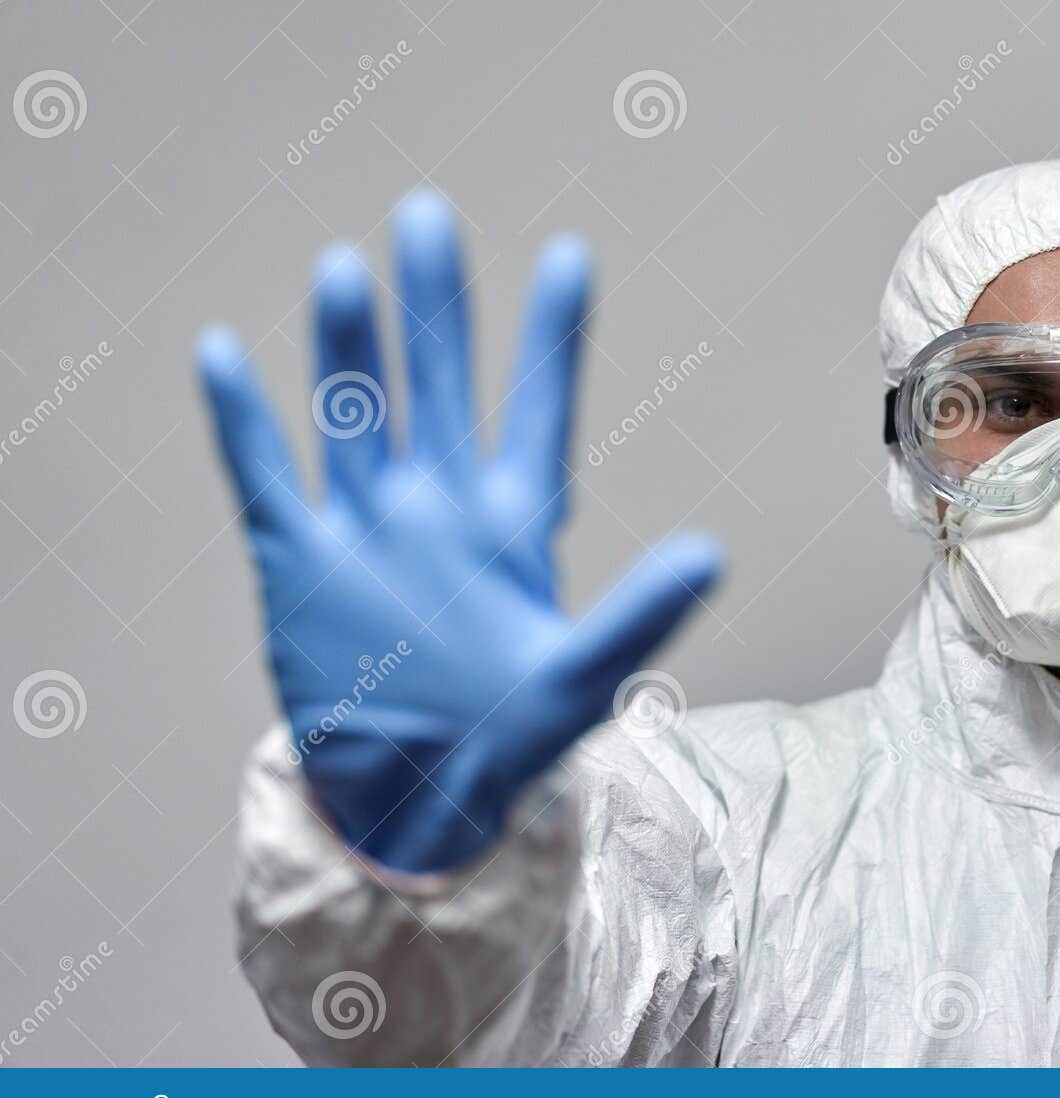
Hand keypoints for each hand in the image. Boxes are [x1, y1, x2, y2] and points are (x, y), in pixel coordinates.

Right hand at [197, 192, 720, 872]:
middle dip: (436, 308)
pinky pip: (267, 479)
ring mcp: (368, 529)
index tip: (569, 255)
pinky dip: (245, 423)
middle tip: (428, 217)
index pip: (540, 411)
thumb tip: (713, 553)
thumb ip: (640, 613)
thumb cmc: (510, 737)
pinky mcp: (301, 563)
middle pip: (439, 388)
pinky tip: (223, 352)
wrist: (416, 798)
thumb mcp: (583, 676)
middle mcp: (440, 509)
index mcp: (512, 525)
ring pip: (355, 418)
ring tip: (345, 270)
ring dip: (350, 350)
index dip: (552, 338)